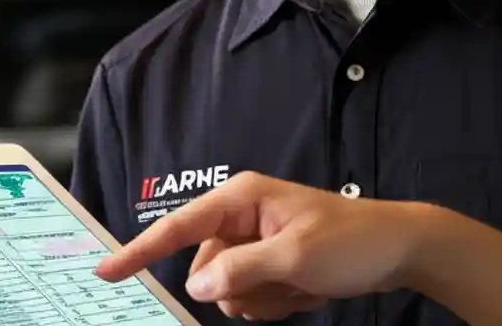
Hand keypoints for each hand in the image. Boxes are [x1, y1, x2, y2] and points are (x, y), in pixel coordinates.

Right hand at [95, 172, 430, 320]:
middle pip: (207, 270)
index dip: (139, 250)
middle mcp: (242, 217)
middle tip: (286, 281)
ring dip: (264, 299)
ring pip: (228, 291)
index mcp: (241, 198)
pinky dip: (276, 303)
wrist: (398, 251)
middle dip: (242, 289)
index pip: (179, 227)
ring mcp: (256, 243)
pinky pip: (251, 299)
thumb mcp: (294, 257)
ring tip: (303, 283)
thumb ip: (240, 271)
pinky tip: (306, 290)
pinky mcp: (270, 264)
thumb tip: (197, 285)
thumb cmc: (352, 241)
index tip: (103, 271)